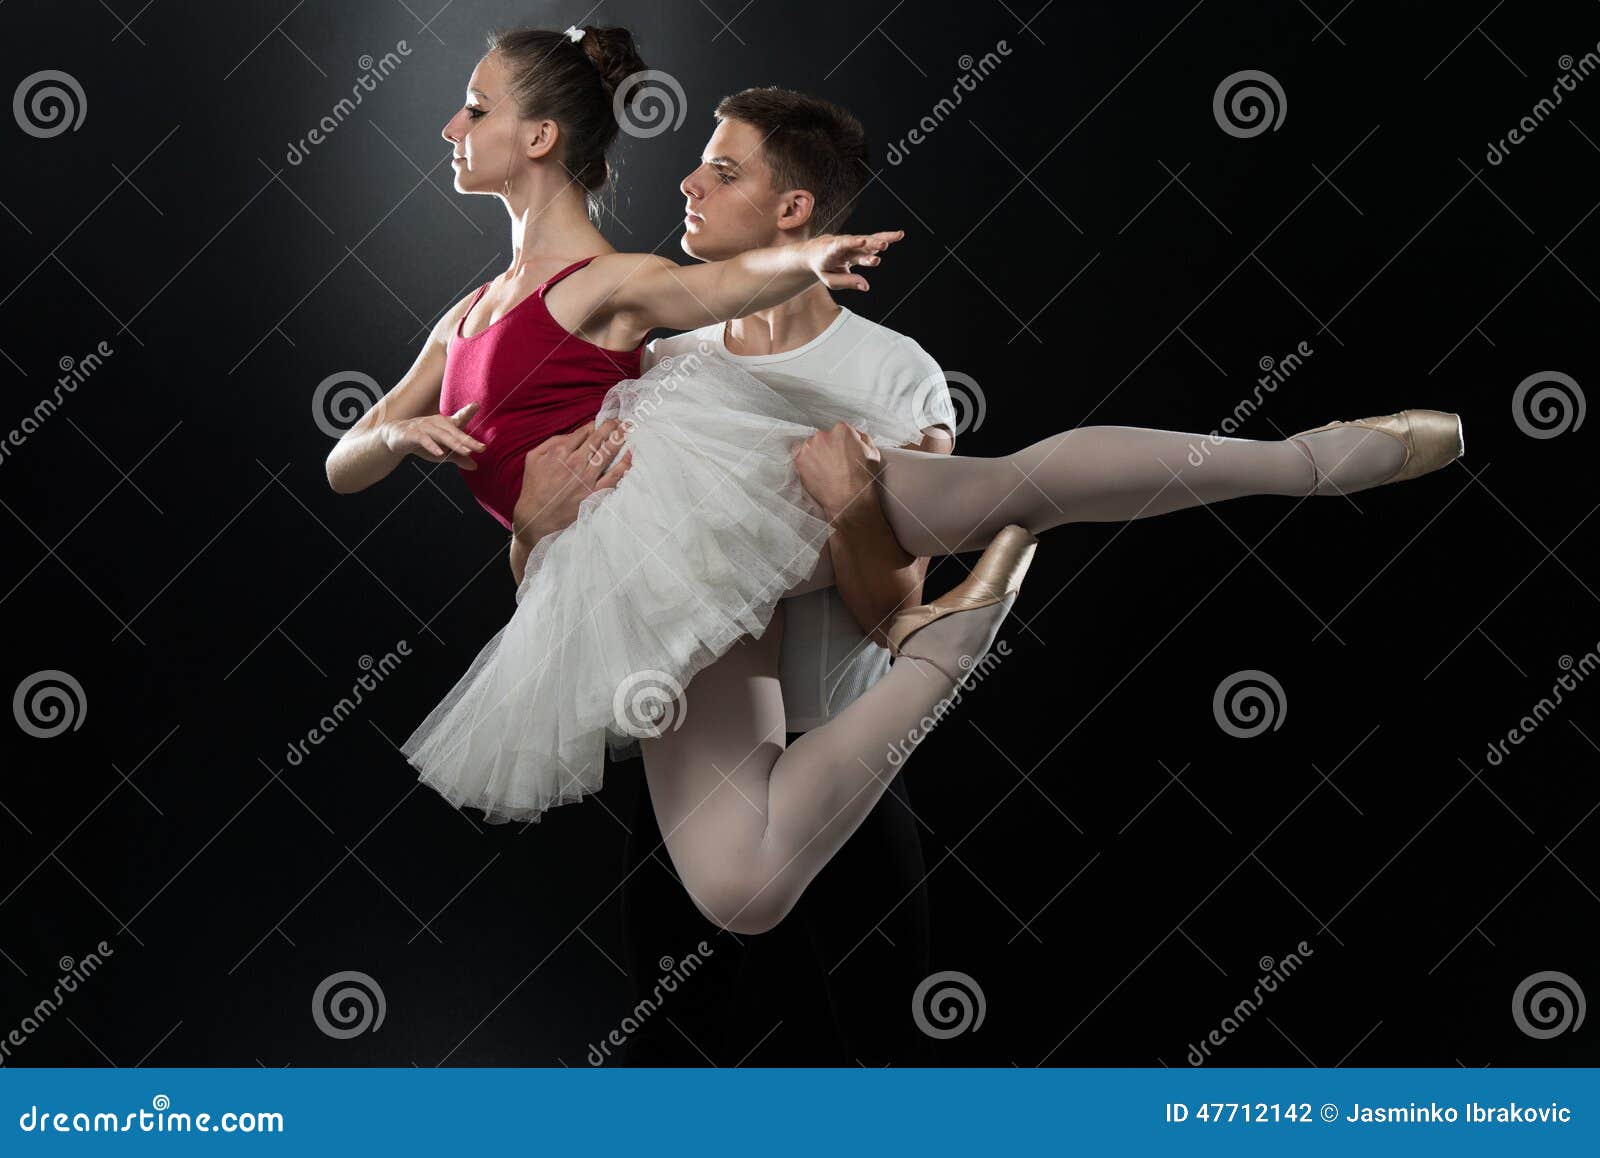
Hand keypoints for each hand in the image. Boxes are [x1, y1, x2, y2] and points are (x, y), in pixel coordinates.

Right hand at [381, 403, 485, 468]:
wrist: (394, 437)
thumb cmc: (422, 442)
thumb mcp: (441, 451)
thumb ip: (457, 457)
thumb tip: (475, 467)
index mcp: (445, 424)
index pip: (459, 418)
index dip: (467, 411)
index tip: (476, 405)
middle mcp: (436, 422)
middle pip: (455, 431)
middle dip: (469, 440)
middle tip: (482, 448)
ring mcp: (424, 427)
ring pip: (442, 435)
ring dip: (455, 443)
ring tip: (467, 452)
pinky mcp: (412, 434)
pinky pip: (424, 440)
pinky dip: (432, 446)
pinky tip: (440, 454)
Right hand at [511, 419, 632, 546]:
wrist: (536, 518)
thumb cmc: (534, 487)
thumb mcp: (534, 458)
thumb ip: (552, 442)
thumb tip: (574, 434)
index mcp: (560, 452)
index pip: (584, 432)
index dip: (596, 424)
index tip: (605, 420)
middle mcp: (575, 463)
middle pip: (598, 439)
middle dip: (611, 426)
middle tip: (622, 420)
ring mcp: (586, 478)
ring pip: (607, 453)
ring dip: (619, 438)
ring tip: (629, 429)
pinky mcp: (594, 493)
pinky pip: (613, 476)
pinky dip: (623, 465)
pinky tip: (630, 455)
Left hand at [793, 421, 880, 521]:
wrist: (849, 500)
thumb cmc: (862, 478)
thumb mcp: (873, 452)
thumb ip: (862, 438)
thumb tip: (855, 435)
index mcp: (842, 429)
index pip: (839, 431)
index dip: (842, 443)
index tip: (842, 453)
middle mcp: (823, 434)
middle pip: (823, 437)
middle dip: (828, 447)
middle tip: (833, 463)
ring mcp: (809, 447)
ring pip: (810, 446)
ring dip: (815, 454)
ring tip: (824, 469)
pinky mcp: (799, 459)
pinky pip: (798, 455)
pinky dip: (804, 461)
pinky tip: (814, 471)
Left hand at [800, 230, 903, 291]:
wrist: (816, 251)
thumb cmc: (823, 266)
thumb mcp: (830, 279)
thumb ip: (847, 282)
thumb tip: (866, 286)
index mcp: (832, 251)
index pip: (842, 245)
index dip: (852, 243)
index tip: (862, 241)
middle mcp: (844, 243)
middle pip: (859, 243)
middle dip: (872, 244)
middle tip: (883, 246)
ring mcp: (853, 242)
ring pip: (869, 239)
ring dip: (882, 239)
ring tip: (898, 236)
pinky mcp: (861, 243)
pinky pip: (874, 240)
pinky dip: (886, 236)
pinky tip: (899, 235)